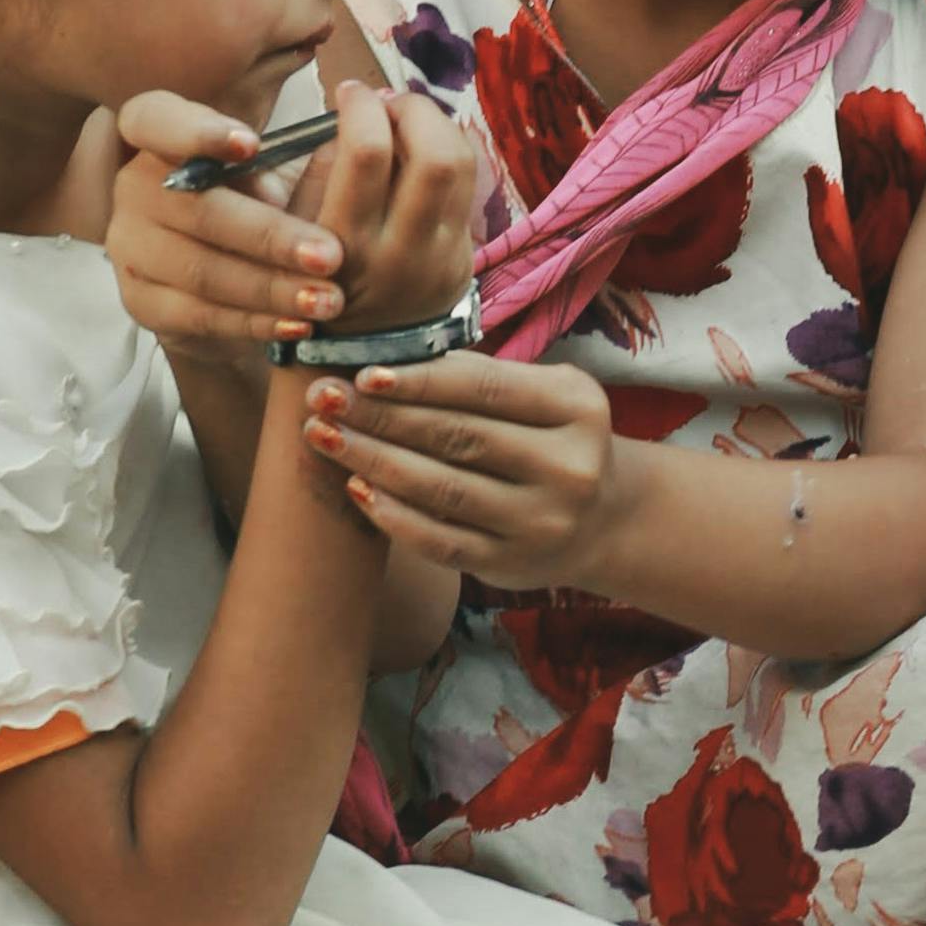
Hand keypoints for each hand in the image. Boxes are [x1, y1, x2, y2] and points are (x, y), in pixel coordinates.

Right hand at [108, 93, 348, 368]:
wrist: (225, 283)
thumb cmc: (256, 204)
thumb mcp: (277, 174)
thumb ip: (303, 158)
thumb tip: (356, 137)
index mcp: (156, 133)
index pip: (154, 119)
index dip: (196, 131)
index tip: (252, 145)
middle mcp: (133, 185)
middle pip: (196, 208)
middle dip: (270, 236)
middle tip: (331, 256)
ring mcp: (130, 246)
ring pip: (200, 269)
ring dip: (270, 288)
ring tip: (326, 300)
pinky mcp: (140, 300)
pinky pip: (198, 314)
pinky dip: (253, 322)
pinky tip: (296, 326)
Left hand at [304, 353, 619, 583]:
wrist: (603, 520)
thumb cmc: (551, 438)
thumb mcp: (543, 396)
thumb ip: (480, 378)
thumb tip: (385, 361)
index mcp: (577, 408)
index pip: (486, 388)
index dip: (419, 381)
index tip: (361, 372)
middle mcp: (568, 467)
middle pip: (458, 437)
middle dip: (381, 416)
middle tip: (322, 398)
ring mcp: (542, 522)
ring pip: (442, 489)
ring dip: (373, 460)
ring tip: (324, 436)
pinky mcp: (512, 564)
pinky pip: (441, 541)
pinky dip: (393, 516)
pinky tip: (358, 489)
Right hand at [309, 84, 482, 332]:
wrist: (356, 360)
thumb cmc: (310, 281)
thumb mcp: (294, 231)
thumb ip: (321, 170)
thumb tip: (359, 114)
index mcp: (344, 245)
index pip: (368, 153)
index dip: (360, 106)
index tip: (348, 93)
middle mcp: (400, 254)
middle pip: (436, 157)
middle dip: (412, 109)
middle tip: (388, 102)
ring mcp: (441, 260)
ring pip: (463, 166)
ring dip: (436, 125)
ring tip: (406, 120)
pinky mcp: (464, 261)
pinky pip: (467, 190)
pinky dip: (447, 155)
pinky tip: (421, 152)